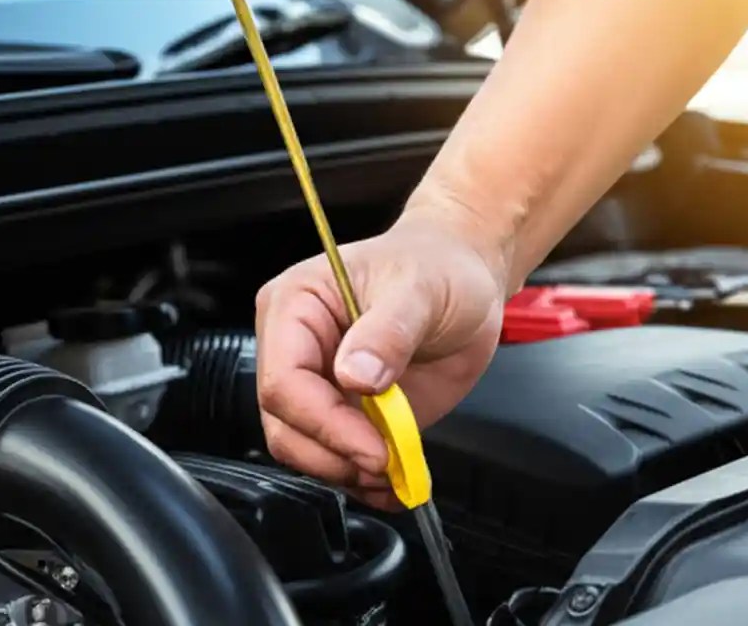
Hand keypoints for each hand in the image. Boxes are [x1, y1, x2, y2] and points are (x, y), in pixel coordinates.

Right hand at [254, 208, 508, 509]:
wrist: (465, 277)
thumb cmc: (437, 266)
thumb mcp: (421, 290)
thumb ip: (388, 331)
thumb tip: (355, 376)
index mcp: (295, 306)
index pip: (283, 380)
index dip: (324, 422)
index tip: (373, 446)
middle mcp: (296, 349)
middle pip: (286, 425)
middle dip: (333, 455)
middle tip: (386, 464)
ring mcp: (320, 385)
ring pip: (306, 450)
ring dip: (348, 473)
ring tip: (396, 472)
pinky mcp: (346, 413)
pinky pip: (339, 457)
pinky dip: (366, 480)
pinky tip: (398, 481)